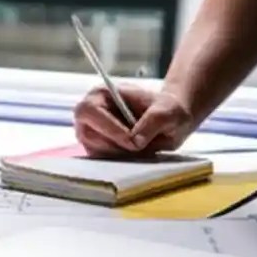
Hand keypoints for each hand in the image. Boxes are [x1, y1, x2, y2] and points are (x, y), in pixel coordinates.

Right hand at [73, 86, 195, 156]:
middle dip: (115, 146)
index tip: (133, 143)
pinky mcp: (95, 149)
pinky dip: (119, 162)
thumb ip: (153, 121)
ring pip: (94, 150)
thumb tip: (135, 142)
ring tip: (141, 149)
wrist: (169, 120)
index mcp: (101, 94)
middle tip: (139, 149)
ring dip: (118, 154)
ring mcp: (90, 132)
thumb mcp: (169, 111)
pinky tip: (136, 154)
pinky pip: (100, 161)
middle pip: (88, 134)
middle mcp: (90, 113)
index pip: (91, 111)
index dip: (109, 128)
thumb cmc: (167, 109)